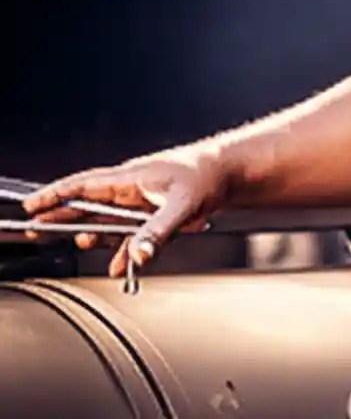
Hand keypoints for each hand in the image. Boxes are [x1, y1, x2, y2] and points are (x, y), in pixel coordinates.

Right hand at [22, 145, 231, 277]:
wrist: (230, 173)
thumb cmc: (206, 176)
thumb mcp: (181, 205)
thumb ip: (158, 232)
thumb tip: (139, 255)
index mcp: (130, 178)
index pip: (83, 186)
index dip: (55, 195)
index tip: (33, 205)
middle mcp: (132, 189)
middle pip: (88, 203)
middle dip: (63, 215)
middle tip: (37, 227)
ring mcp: (143, 202)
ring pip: (110, 220)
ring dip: (95, 232)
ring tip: (81, 242)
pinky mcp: (157, 214)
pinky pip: (133, 234)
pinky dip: (126, 250)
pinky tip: (120, 265)